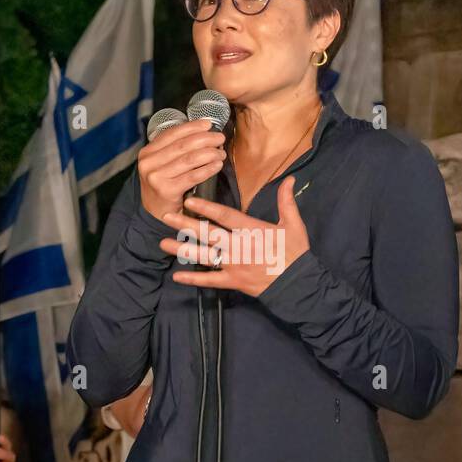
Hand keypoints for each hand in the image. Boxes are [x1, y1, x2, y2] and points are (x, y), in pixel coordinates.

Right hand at [138, 119, 225, 220]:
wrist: (156, 213)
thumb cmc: (164, 185)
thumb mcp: (161, 164)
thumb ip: (173, 150)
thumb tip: (201, 133)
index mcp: (147, 152)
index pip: (172, 134)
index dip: (192, 127)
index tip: (208, 124)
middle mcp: (149, 163)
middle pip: (183, 145)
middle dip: (205, 139)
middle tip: (220, 138)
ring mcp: (156, 177)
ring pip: (190, 159)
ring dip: (210, 154)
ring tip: (221, 153)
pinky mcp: (167, 191)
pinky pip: (193, 176)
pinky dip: (208, 169)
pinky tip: (217, 165)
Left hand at [159, 176, 310, 297]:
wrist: (297, 284)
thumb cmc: (295, 253)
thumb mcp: (293, 224)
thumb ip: (286, 201)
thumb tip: (289, 177)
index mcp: (251, 231)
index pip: (225, 216)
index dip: (206, 207)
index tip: (190, 200)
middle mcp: (238, 247)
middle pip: (207, 234)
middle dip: (185, 225)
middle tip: (166, 217)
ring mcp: (234, 265)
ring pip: (204, 256)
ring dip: (183, 250)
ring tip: (163, 244)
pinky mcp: (233, 281)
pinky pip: (210, 280)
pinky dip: (194, 279)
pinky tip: (177, 277)